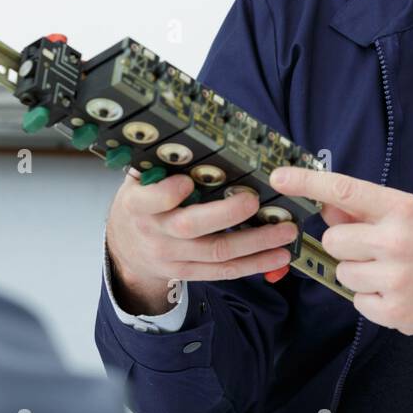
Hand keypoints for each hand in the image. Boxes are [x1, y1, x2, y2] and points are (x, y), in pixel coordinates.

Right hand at [104, 171, 294, 314]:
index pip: (151, 201)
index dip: (168, 193)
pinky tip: (279, 256)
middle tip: (254, 201)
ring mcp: (174, 258)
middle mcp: (156, 233)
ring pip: (217, 253)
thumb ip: (162, 166)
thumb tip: (194, 139)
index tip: (189, 180)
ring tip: (286, 231)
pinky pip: (225, 271)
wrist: (126, 249)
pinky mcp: (190, 273)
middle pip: (191, 227)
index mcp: (139, 205)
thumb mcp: (140, 181)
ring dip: (256, 243)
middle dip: (227, 214)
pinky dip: (255, 264)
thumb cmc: (143, 204)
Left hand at [270, 166, 412, 336]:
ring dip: (361, 274)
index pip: (345, 190)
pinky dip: (372, 300)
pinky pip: (357, 301)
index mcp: (404, 209)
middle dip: (350, 245)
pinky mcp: (393, 312)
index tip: (280, 177)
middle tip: (380, 250)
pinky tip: (400, 293)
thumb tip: (328, 207)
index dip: (308, 183)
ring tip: (395, 273)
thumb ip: (373, 211)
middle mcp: (396, 241)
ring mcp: (394, 278)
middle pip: (335, 239)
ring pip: (343, 272)